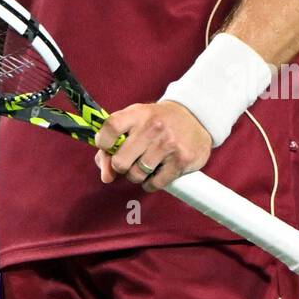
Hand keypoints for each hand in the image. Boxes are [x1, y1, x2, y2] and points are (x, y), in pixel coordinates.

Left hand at [93, 100, 213, 192]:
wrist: (195, 117)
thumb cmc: (157, 121)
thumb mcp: (136, 120)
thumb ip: (114, 143)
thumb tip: (106, 176)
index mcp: (138, 114)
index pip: (111, 128)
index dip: (102, 143)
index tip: (105, 147)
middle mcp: (153, 127)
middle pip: (120, 160)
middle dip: (119, 166)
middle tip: (126, 162)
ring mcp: (168, 144)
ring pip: (136, 175)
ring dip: (135, 175)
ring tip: (143, 166)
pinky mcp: (181, 160)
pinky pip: (154, 184)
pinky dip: (150, 184)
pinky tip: (154, 175)